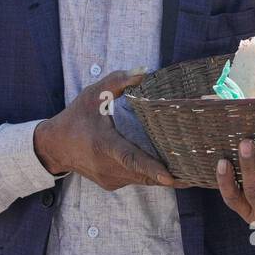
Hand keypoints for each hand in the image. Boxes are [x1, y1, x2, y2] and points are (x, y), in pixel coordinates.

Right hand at [32, 70, 185, 189]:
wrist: (54, 146)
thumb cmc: (77, 117)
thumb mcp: (94, 94)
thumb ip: (119, 81)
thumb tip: (145, 71)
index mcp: (104, 145)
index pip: (131, 158)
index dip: (152, 168)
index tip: (171, 176)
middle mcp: (108, 166)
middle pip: (144, 173)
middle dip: (172, 173)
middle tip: (200, 170)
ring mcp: (110, 178)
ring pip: (143, 180)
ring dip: (165, 176)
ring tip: (193, 171)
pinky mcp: (112, 183)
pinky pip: (136, 180)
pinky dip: (152, 175)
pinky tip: (170, 168)